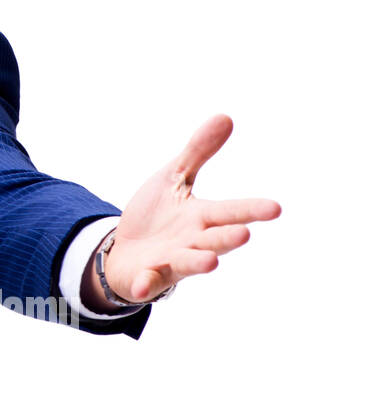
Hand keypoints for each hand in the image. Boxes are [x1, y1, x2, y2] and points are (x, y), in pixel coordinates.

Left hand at [90, 114, 280, 308]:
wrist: (126, 250)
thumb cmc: (157, 215)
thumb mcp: (174, 178)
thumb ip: (198, 152)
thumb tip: (226, 117)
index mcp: (201, 217)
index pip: (229, 211)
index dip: (251, 210)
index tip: (275, 208)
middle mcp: (192, 241)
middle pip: (214, 238)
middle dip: (228, 237)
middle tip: (244, 233)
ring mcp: (170, 261)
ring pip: (188, 263)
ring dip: (198, 262)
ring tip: (212, 261)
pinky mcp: (146, 277)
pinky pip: (147, 282)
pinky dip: (146, 284)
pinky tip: (141, 286)